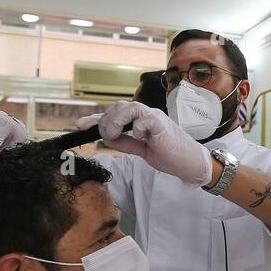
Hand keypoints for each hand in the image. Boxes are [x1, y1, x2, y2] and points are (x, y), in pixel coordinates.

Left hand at [76, 101, 212, 186]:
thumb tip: (107, 138)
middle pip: (120, 106)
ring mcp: (155, 118)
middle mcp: (146, 116)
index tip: (80, 125)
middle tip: (105, 135)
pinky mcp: (163, 126)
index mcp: (140, 121)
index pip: (115, 114)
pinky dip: (138, 127)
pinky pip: (146, 119)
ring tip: (114, 134)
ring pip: (130, 107)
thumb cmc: (169, 155)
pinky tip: (138, 136)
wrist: (189, 164)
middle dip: (105, 120)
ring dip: (117, 120)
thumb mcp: (141, 150)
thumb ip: (125, 142)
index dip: (96, 118)